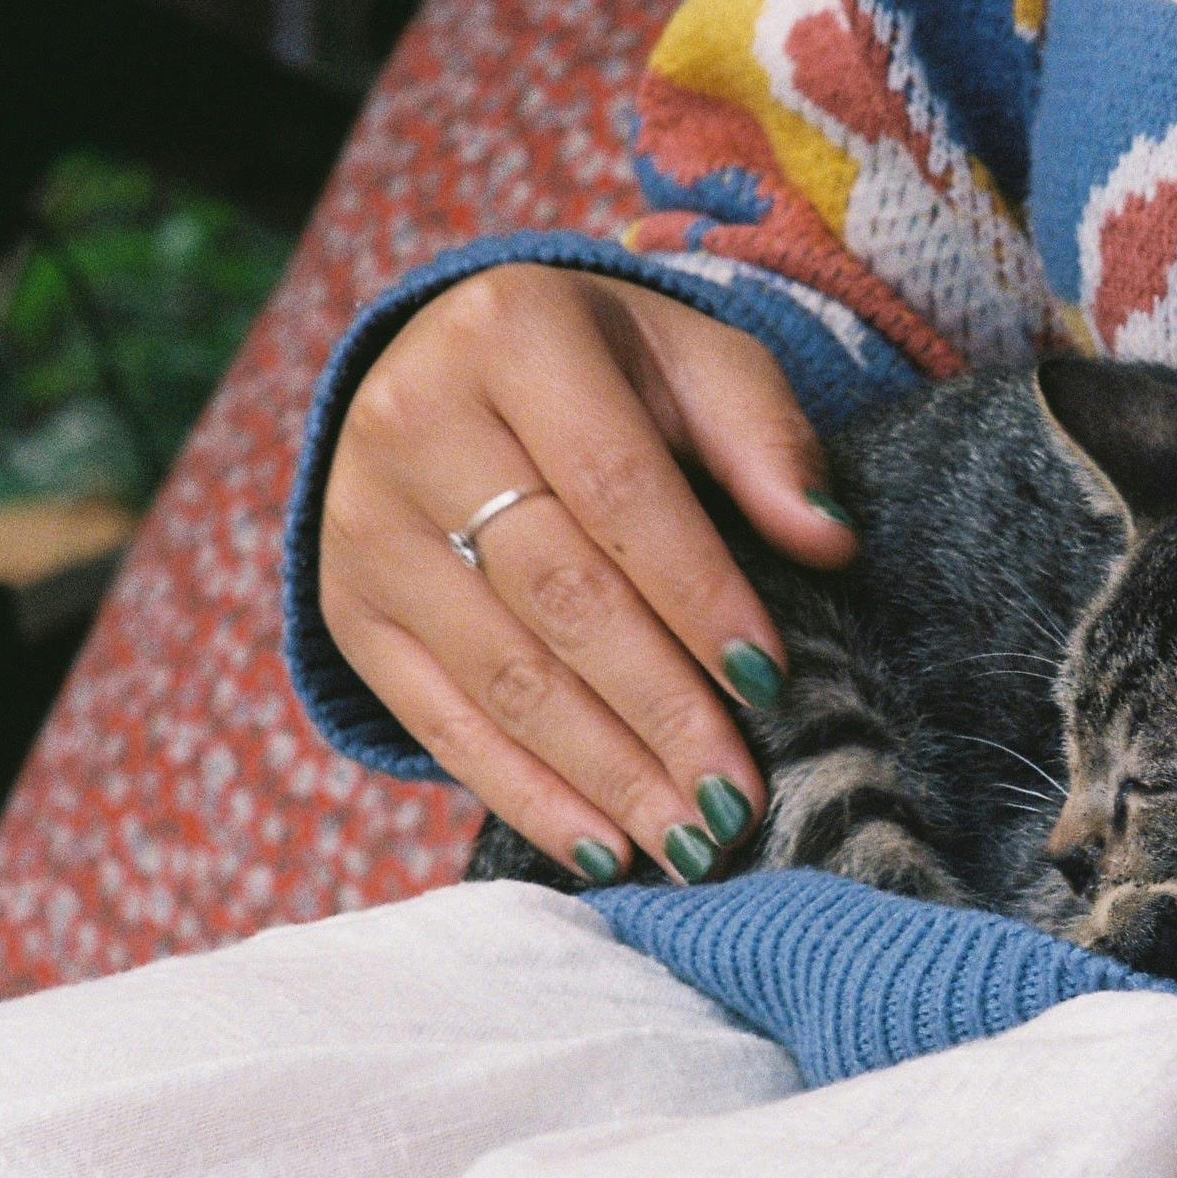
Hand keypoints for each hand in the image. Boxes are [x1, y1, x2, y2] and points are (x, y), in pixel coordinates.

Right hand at [318, 264, 858, 882]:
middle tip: (735, 796)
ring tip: (688, 840)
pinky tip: (601, 846)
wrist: (460, 367)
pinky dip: (525, 793)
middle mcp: (414, 420)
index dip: (697, 594)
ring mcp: (364, 522)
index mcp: (511, 332)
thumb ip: (765, 439)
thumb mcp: (697, 363)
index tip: (769, 682)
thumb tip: (828, 538)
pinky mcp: (348, 608)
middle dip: (657, 709)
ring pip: (500, 672)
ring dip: (602, 772)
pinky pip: (438, 719)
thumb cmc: (615, 375)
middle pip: (557, 595)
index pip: (618, 490)